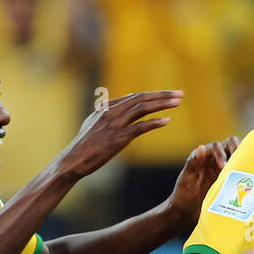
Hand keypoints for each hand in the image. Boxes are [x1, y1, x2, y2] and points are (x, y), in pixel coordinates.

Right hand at [59, 91, 182, 179]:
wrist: (73, 160)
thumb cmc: (83, 145)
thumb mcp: (93, 123)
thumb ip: (107, 111)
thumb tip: (124, 99)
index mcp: (106, 107)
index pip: (134, 97)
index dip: (153, 95)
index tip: (168, 94)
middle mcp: (111, 112)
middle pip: (141, 98)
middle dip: (162, 95)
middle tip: (180, 93)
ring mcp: (115, 124)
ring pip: (143, 108)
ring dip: (162, 104)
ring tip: (178, 102)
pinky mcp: (118, 138)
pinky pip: (140, 127)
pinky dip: (154, 123)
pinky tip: (167, 121)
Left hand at [165, 136, 240, 230]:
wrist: (186, 212)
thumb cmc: (183, 194)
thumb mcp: (186, 179)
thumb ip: (193, 163)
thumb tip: (202, 147)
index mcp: (204, 156)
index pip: (216, 146)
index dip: (221, 153)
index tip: (222, 166)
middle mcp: (215, 159)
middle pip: (231, 145)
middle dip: (237, 150)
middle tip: (240, 163)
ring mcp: (224, 169)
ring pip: (238, 156)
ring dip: (243, 160)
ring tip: (246, 170)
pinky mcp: (230, 179)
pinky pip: (240, 172)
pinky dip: (245, 172)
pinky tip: (248, 180)